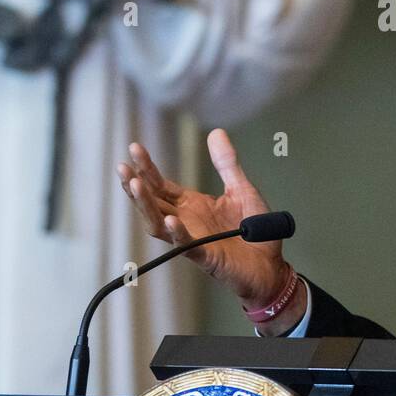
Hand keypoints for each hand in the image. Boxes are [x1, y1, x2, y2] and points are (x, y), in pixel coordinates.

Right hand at [116, 129, 288, 311]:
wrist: (272, 264)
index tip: (133, 148)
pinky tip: (170, 220)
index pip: (161, 185)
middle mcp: (187, 221)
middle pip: (153, 203)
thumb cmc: (256, 231)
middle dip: (136, 185)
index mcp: (193, 205)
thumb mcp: (242, 188)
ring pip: (159, 224)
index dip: (147, 168)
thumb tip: (216, 132)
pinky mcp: (207, 256)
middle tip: (122, 167)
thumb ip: (227, 163)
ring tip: (134, 186)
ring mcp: (193, 240)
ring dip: (145, 206)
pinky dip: (178, 234)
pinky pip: (187, 245)